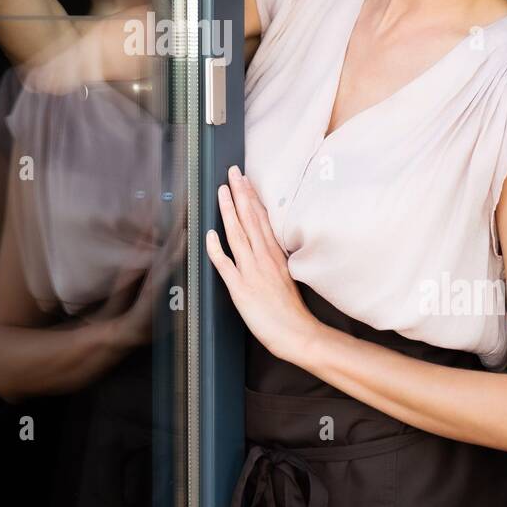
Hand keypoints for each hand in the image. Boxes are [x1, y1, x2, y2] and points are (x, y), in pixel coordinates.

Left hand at [205, 165, 321, 363]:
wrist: (297, 333)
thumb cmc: (292, 309)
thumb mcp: (288, 274)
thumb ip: (276, 257)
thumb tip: (268, 241)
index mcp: (275, 254)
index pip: (262, 218)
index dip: (252, 197)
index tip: (246, 180)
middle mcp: (264, 258)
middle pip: (250, 219)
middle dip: (241, 193)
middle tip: (233, 172)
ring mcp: (251, 271)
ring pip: (238, 234)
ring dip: (229, 210)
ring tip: (222, 190)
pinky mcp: (240, 288)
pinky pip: (225, 265)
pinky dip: (216, 248)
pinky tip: (209, 234)